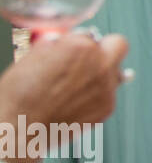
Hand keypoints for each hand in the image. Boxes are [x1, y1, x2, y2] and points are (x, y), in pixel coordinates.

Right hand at [0, 33, 128, 162]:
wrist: (20, 128)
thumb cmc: (20, 93)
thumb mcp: (33, 56)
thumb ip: (56, 44)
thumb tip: (64, 40)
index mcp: (80, 46)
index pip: (92, 34)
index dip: (82, 42)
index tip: (76, 49)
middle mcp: (100, 64)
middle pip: (119, 45)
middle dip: (107, 49)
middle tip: (92, 58)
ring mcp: (106, 87)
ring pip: (116, 72)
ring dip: (102, 74)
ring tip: (78, 85)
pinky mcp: (107, 107)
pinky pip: (109, 94)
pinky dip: (97, 96)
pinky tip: (76, 101)